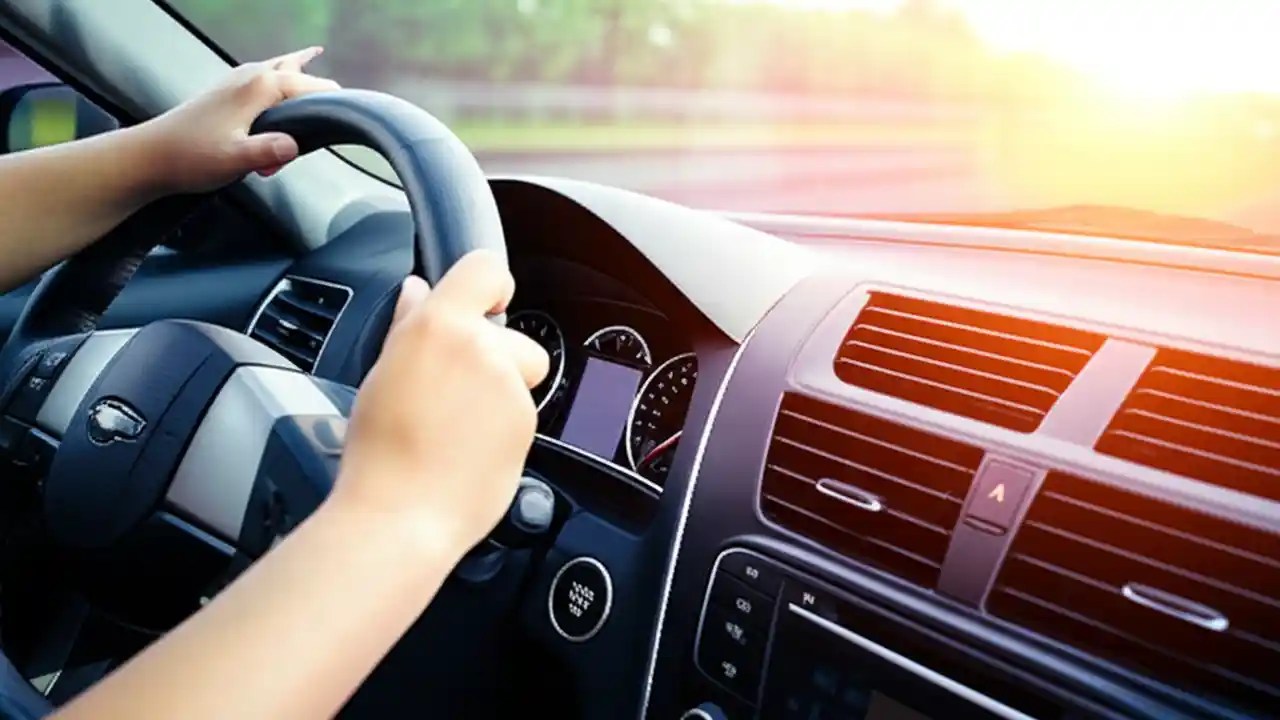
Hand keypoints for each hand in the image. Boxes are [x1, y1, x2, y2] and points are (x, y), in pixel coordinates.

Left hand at [136, 47, 338, 194]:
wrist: (150, 156)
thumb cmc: (190, 158)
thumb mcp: (234, 160)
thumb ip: (267, 152)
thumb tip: (294, 146)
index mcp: (258, 87)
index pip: (310, 85)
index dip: (333, 99)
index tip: (353, 112)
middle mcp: (249, 76)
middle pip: (296, 69)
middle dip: (317, 83)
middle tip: (341, 98)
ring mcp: (236, 81)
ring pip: (277, 66)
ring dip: (297, 70)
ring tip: (314, 54)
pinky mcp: (226, 92)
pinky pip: (263, 74)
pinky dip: (278, 72)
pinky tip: (279, 73)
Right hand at [332, 251, 548, 560]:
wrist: (400, 515)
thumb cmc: (380, 452)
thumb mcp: (383, 373)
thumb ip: (409, 324)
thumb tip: (417, 291)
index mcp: (439, 326)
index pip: (486, 268)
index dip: (490, 285)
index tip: (485, 304)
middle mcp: (482, 349)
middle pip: (511, 334)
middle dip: (493, 357)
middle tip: (451, 390)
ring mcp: (509, 388)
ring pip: (520, 376)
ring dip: (499, 392)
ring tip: (455, 426)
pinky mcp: (527, 424)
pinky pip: (521, 412)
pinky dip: (502, 426)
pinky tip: (467, 448)